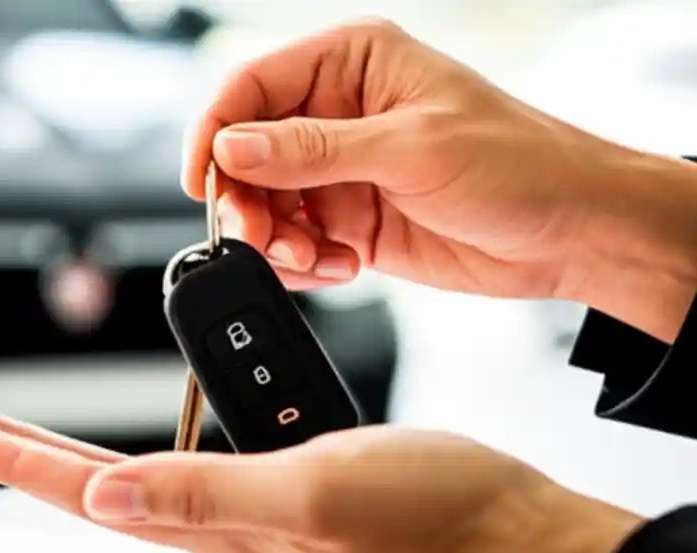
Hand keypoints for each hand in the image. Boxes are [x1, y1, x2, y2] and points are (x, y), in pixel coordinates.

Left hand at [0, 409, 643, 552]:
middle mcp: (216, 524)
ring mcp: (244, 511)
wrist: (498, 526)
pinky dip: (140, 449)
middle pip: (89, 485)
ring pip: (128, 480)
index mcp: (211, 525)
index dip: (11, 459)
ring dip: (67, 457)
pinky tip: (138, 444)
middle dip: (17, 454)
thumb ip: (206, 494)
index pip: (83, 489)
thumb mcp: (311, 493)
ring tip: (21, 437)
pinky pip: (182, 468)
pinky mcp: (276, 490)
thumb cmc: (425, 514)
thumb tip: (105, 499)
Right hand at [183, 18, 696, 341]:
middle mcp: (339, 112)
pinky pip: (296, 241)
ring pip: (266, 204)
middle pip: (248, 153)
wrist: (572, 232)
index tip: (203, 182)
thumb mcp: (410, 148)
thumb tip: (236, 147)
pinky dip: (304, 263)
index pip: (253, 87)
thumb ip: (314, 151)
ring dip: (276, 239)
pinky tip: (340, 266)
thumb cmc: (520, 163)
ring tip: (312, 257)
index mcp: (354, 62)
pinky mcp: (351, 218)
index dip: (217, 133)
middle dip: (247, 200)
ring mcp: (343, 169)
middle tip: (258, 236)